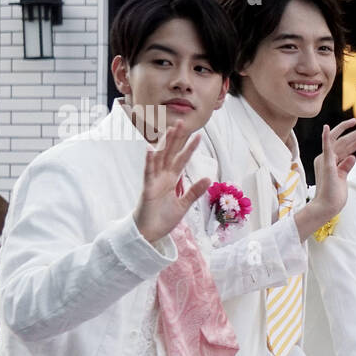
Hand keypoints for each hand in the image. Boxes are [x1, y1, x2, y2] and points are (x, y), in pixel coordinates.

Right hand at [133, 117, 210, 244]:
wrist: (149, 233)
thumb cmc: (163, 218)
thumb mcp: (184, 205)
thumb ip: (194, 191)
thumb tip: (208, 178)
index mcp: (171, 179)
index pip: (182, 160)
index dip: (189, 148)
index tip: (198, 135)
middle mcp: (162, 177)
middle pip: (170, 154)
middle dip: (176, 139)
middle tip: (183, 122)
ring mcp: (153, 181)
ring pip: (159, 158)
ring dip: (164, 144)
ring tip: (170, 130)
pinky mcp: (147, 189)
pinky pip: (148, 173)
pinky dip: (149, 161)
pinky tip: (151, 149)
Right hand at [306, 120, 355, 224]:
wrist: (326, 207)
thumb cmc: (334, 195)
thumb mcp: (343, 178)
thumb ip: (346, 166)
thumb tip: (353, 157)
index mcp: (329, 161)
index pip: (343, 147)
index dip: (354, 140)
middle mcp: (326, 158)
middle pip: (342, 142)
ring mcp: (326, 161)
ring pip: (340, 143)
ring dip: (354, 136)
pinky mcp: (327, 166)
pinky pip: (326, 149)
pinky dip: (326, 138)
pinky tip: (326, 128)